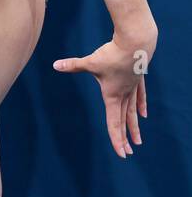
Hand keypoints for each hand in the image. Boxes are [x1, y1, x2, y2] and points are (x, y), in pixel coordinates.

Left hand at [53, 23, 155, 157]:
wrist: (136, 43)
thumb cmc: (113, 54)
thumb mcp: (91, 61)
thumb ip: (73, 65)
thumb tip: (55, 65)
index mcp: (113, 95)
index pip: (114, 122)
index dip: (116, 138)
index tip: (121, 153)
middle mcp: (124, 94)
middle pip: (124, 120)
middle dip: (125, 137)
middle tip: (128, 152)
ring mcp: (132, 87)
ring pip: (133, 111)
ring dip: (134, 126)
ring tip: (138, 140)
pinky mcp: (137, 79)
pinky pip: (139, 97)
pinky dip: (140, 106)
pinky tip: (143, 114)